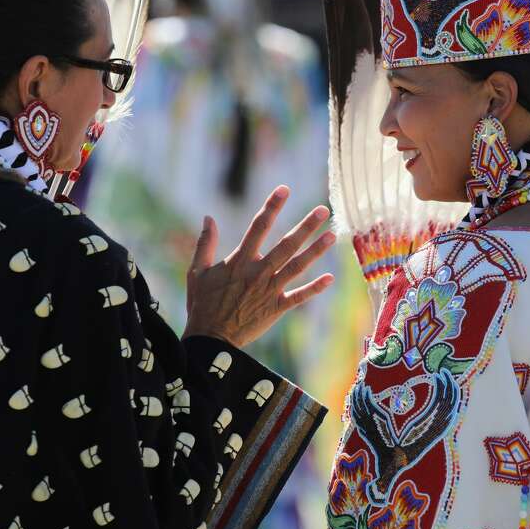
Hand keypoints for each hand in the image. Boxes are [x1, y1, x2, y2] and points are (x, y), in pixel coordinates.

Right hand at [184, 186, 335, 347]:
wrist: (210, 339)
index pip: (258, 227)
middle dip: (305, 226)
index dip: (272, 206)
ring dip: (316, 251)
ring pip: (297, 267)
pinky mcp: (276, 309)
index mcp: (239, 261)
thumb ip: (204, 243)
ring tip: (332, 236)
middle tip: (323, 210)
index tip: (284, 189)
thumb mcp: (196, 271)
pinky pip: (299, 297)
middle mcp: (258, 272)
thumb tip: (208, 217)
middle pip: (286, 244)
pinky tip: (330, 278)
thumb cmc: (201, 304)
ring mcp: (269, 291)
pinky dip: (315, 288)